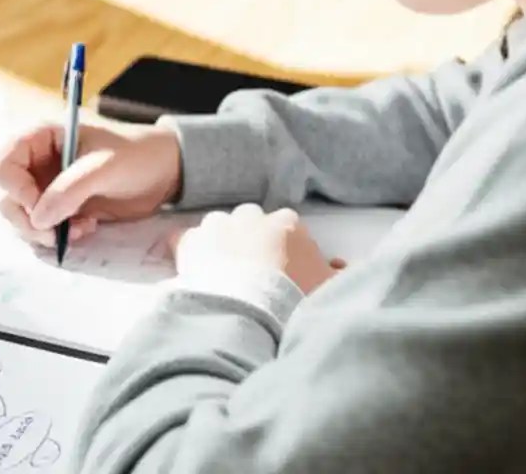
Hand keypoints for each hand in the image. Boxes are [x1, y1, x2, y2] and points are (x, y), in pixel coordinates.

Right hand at [0, 121, 181, 246]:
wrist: (165, 172)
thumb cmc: (137, 155)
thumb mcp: (104, 168)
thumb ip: (69, 190)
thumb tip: (37, 219)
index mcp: (39, 138)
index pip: (0, 167)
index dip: (15, 191)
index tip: (41, 209)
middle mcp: (35, 163)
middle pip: (5, 198)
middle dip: (28, 220)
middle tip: (56, 234)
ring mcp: (44, 187)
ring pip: (20, 218)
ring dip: (44, 232)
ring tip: (79, 229)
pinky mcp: (58, 208)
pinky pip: (41, 229)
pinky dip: (57, 236)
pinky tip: (84, 228)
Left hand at [168, 204, 346, 294]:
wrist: (247, 309)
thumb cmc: (292, 298)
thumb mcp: (327, 287)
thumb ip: (338, 273)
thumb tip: (340, 265)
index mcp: (287, 223)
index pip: (287, 229)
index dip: (285, 249)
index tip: (282, 270)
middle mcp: (250, 216)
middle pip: (251, 223)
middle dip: (251, 240)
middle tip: (251, 271)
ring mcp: (216, 225)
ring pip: (219, 228)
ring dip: (220, 244)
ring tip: (222, 273)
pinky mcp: (189, 241)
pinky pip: (185, 240)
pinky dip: (189, 251)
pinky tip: (192, 268)